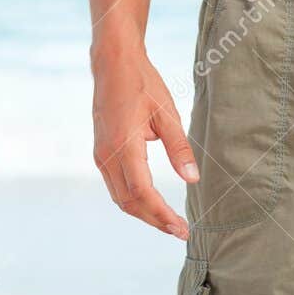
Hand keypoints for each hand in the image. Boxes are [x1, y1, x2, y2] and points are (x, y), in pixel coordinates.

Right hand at [91, 44, 198, 237]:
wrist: (113, 63)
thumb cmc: (143, 84)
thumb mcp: (167, 113)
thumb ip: (179, 148)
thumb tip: (192, 179)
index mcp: (124, 145)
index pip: (142, 192)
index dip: (161, 213)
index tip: (181, 227)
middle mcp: (107, 155)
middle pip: (129, 202)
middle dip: (154, 220)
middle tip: (179, 231)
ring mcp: (100, 155)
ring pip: (119, 197)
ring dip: (143, 213)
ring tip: (168, 222)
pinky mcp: (101, 152)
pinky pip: (115, 186)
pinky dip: (133, 200)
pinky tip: (150, 202)